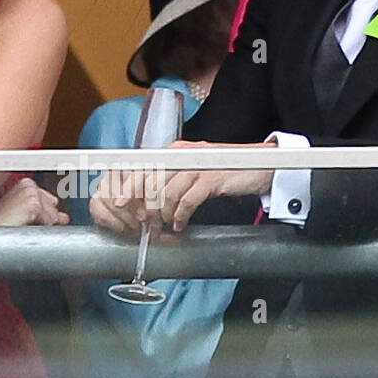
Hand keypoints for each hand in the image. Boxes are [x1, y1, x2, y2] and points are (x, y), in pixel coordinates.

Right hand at [0, 176, 68, 226]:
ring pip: (53, 217)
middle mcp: (28, 184)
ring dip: (40, 226)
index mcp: (24, 183)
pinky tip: (20, 227)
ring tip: (17, 226)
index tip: (30, 221)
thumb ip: (44, 213)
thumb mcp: (21, 216)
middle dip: (45, 219)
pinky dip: (39, 230)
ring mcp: (31, 193)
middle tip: (20, 224)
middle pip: (54, 209)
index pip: (50, 201)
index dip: (46, 215)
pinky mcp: (33, 205)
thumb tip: (63, 218)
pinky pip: (49, 223)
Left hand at [88, 140, 273, 234]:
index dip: (128, 187)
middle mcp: (183, 155)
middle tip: (146, 224)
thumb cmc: (224, 170)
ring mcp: (197, 166)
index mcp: (174, 151)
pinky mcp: (211, 180)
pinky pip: (187, 202)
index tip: (119, 204)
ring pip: (167, 194)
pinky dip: (181, 217)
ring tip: (165, 226)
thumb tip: (148, 198)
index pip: (143, 167)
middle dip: (145, 207)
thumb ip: (171, 179)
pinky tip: (181, 225)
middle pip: (151, 181)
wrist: (259, 165)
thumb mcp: (192, 170)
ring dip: (163, 215)